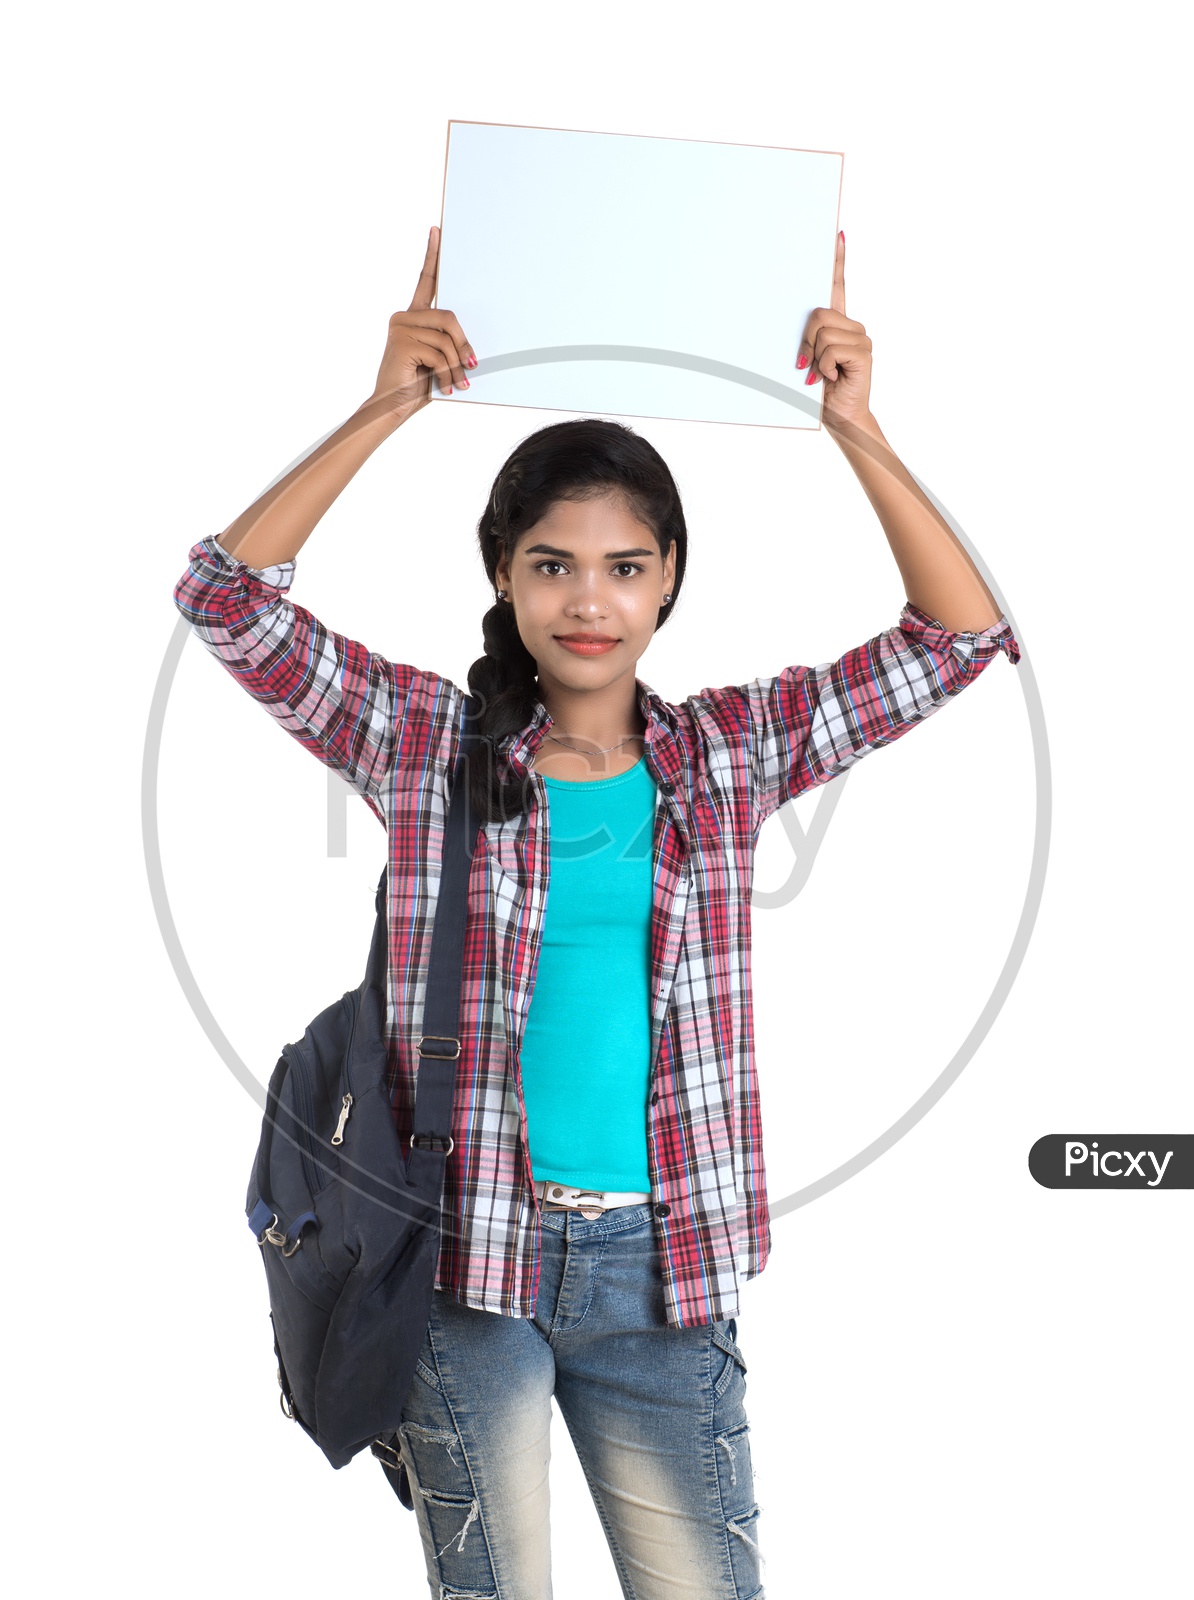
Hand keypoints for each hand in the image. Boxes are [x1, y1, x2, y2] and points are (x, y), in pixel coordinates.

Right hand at [367, 225, 476, 419]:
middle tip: (472, 366)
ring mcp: (401, 327)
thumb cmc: (417, 386)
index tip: (437, 230)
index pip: (426, 281)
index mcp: (414, 317)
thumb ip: (451, 344)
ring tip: (457, 384)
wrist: (393, 407)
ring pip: (447, 337)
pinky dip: (447, 373)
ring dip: (457, 365)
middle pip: (449, 316)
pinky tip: (444, 387)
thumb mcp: (441, 360)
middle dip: (464, 344)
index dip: (432, 255)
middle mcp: (405, 317)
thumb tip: (473, 346)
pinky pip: (439, 352)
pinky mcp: (402, 341)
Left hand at [797, 231, 872, 428]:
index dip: (838, 259)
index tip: (836, 234)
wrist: (839, 416)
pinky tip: (831, 378)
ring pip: (823, 332)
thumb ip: (805, 338)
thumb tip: (800, 321)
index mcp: (837, 324)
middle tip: (804, 365)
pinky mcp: (863, 354)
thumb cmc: (817, 390)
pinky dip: (824, 368)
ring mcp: (860, 339)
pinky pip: (831, 349)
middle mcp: (851, 327)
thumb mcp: (806, 359)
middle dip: (805, 341)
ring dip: (814, 358)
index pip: (838, 284)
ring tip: (821, 374)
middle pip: (818, 313)